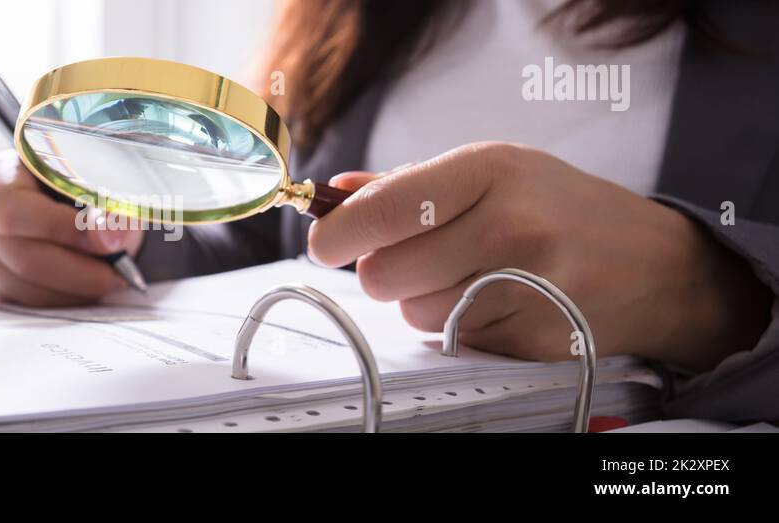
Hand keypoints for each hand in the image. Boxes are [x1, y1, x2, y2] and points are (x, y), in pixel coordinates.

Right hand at [0, 152, 144, 306]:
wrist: (82, 209)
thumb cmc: (89, 193)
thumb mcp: (106, 189)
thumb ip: (110, 209)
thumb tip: (107, 238)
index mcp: (2, 172)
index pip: (12, 209)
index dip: (59, 230)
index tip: (106, 243)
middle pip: (18, 255)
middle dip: (76, 271)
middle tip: (117, 273)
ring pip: (20, 286)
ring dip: (71, 290)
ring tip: (105, 279)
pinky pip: (19, 302)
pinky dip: (59, 300)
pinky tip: (83, 286)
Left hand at [308, 142, 768, 370]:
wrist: (656, 265)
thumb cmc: (560, 208)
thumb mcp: (494, 171)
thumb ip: (408, 184)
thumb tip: (335, 194)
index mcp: (489, 170)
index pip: (382, 210)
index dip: (337, 233)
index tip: (324, 241)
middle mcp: (508, 225)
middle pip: (383, 275)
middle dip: (385, 271)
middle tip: (418, 258)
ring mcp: (525, 288)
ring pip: (413, 313)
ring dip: (424, 300)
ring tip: (473, 275)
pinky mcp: (533, 339)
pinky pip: (453, 341)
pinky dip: (462, 326)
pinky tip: (501, 302)